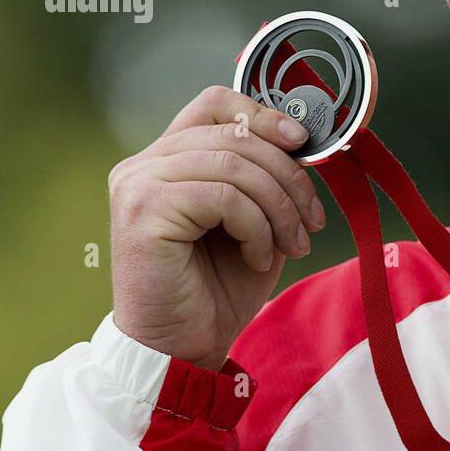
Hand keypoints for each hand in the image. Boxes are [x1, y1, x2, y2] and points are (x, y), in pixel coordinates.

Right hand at [107, 86, 325, 369]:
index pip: (215, 103)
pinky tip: (257, 257)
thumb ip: (267, 177)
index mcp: (169, 157)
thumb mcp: (257, 220)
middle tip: (311, 221)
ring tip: (291, 245)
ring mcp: (139, 183)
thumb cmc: (218, 288)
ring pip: (236, 165)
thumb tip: (304, 141)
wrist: (183, 348)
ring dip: (279, 208)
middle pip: (236, 135)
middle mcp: (145, 163)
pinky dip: (257, 228)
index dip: (264, 113)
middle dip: (289, 177)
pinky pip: (224, 198)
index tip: (302, 142)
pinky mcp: (143, 210)